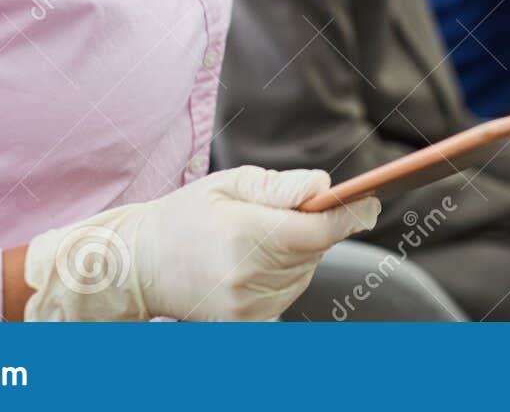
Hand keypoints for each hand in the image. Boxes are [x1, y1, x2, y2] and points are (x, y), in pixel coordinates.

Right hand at [21, 167, 378, 320]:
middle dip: (313, 228)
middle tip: (278, 214)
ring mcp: (246, 309)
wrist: (140, 266)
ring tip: (254, 240)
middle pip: (314, 251)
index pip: (317, 232)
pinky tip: (252, 265)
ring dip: (297, 254)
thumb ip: (281, 187)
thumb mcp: (230, 184)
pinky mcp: (245, 327)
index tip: (369, 201)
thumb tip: (325, 186)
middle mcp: (247, 279)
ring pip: (304, 273)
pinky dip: (284, 276)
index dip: (348, 215)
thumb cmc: (186, 215)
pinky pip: (288, 294)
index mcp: (243, 237)